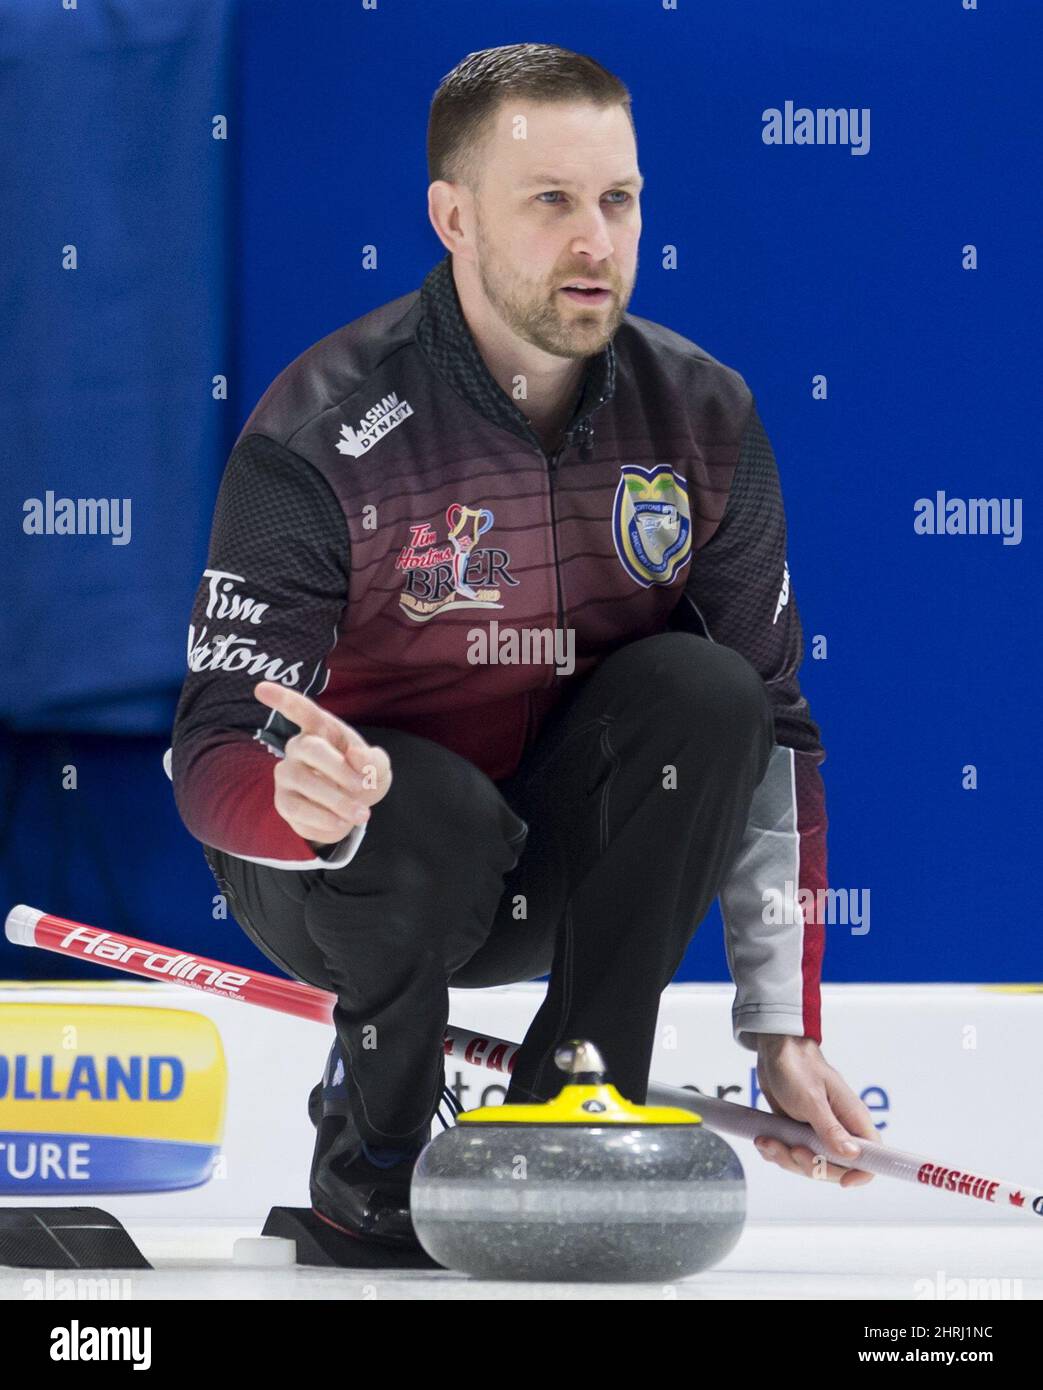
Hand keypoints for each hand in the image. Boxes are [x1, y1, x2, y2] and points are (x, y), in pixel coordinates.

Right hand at [253, 681, 391, 849]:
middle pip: (310, 748)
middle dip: (340, 768)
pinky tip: (342, 822)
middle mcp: (299, 747)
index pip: (301, 709)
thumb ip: (373, 760)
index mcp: (322, 730)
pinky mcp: (284, 802)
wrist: (352, 811)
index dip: (282, 699)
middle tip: (363, 786)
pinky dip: (324, 817)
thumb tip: (357, 755)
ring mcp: (287, 774)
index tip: (260, 688)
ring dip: (336, 799)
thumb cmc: (362, 777)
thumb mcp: (378, 768)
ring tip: (362, 813)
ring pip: (303, 781)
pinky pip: (298, 808)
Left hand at [752, 1035, 876, 1186]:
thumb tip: (852, 1155)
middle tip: (791, 1148)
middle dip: (810, 1165)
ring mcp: (819, 1133)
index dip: (861, 1174)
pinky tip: (764, 1139)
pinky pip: (791, 1155)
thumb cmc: (798, 1067)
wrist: (775, 1051)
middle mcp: (840, 1130)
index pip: (872, 1157)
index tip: (841, 1181)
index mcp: (853, 1119)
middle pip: (835, 1168)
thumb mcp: (812, 1099)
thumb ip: (830, 1129)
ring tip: (768, 1140)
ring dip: (785, 1158)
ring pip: (810, 1164)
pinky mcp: (800, 1133)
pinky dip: (776, 1152)